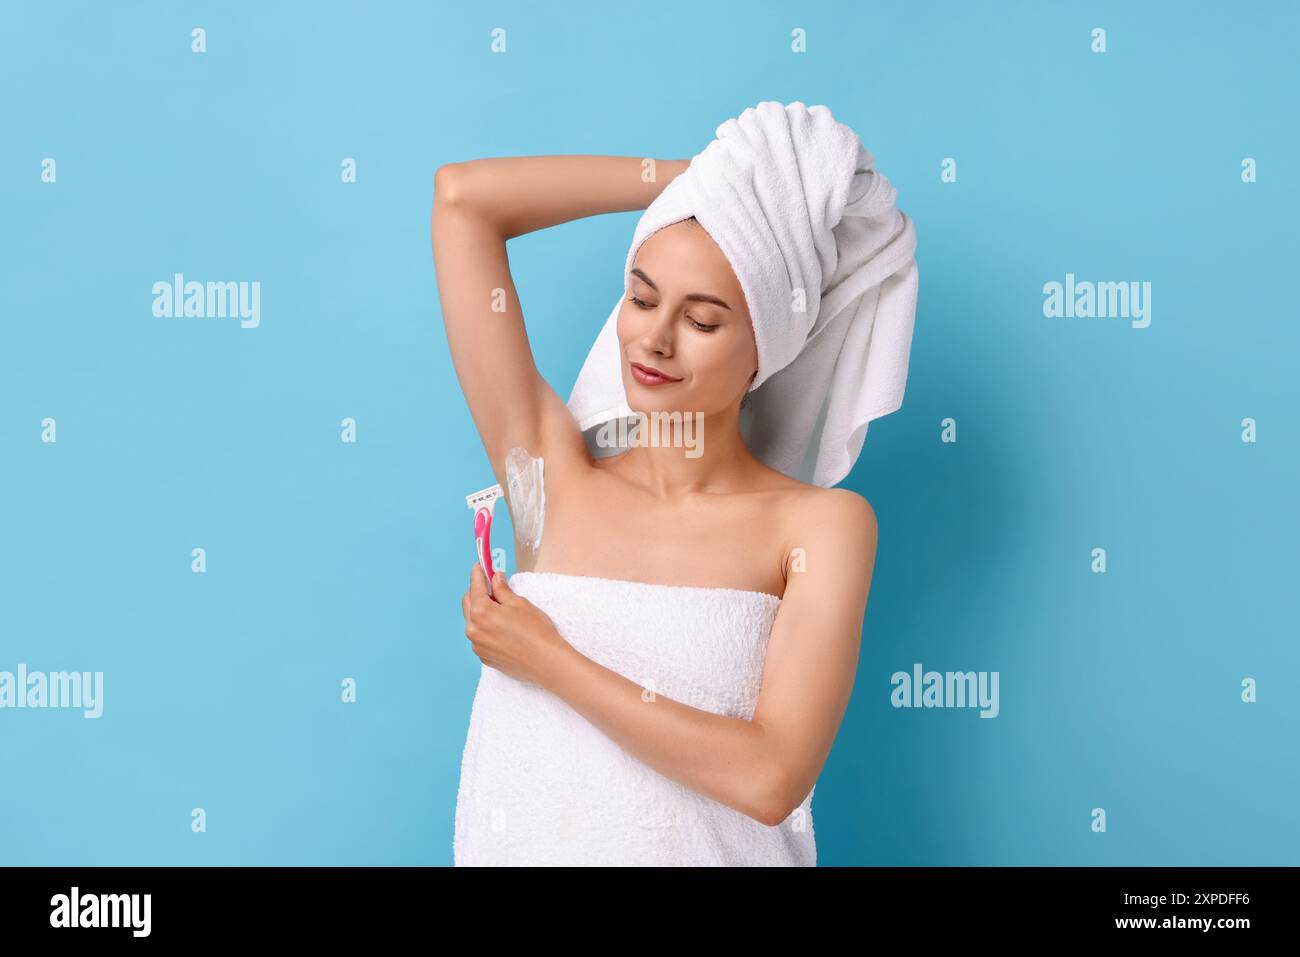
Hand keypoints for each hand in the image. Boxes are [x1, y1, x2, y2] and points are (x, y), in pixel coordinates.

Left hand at [461, 564, 569, 687]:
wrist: (546, 662)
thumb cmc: (536, 631)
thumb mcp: (519, 603)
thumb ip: (502, 590)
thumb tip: (495, 579)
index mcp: (481, 612)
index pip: (475, 586)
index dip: (478, 573)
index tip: (480, 566)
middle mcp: (473, 629)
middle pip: (468, 603)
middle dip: (478, 592)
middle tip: (494, 587)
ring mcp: (477, 645)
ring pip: (473, 621)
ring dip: (481, 611)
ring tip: (502, 610)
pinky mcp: (484, 656)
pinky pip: (479, 637)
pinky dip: (486, 628)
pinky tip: (503, 628)